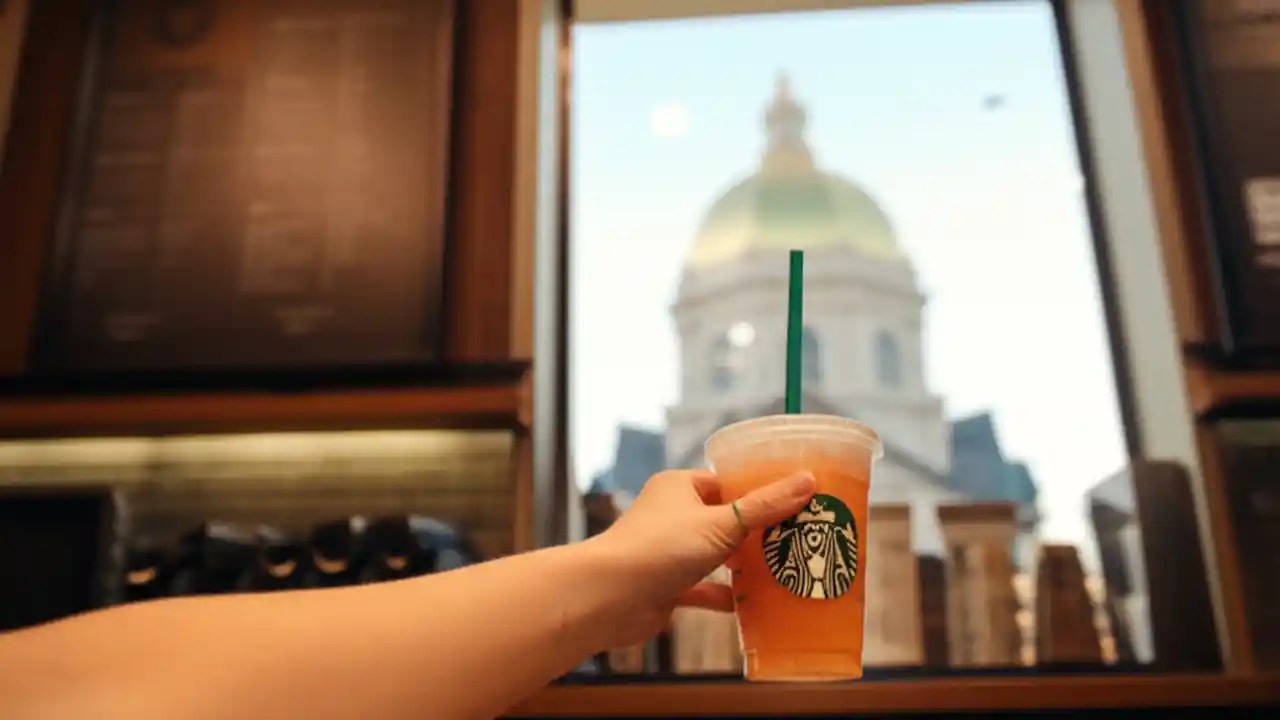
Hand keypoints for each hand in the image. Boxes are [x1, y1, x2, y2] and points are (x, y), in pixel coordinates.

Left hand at [589, 469, 815, 647]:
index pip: (724, 483)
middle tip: (796, 538)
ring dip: (740, 564)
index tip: (792, 501)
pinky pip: (702, 588)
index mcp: (679, 488)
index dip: (756, 491)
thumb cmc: (660, 548)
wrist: (610, 598)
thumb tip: (808, 480)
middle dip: (754, 532)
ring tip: (781, 569)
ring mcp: (667, 552)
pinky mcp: (666, 586)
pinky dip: (723, 595)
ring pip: (713, 555)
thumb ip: (765, 507)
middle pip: (722, 520)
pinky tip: (750, 604)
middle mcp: (671, 516)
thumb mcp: (721, 523)